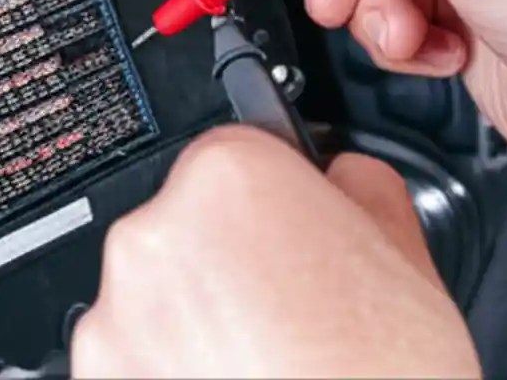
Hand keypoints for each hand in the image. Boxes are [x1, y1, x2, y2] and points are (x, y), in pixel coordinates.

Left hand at [71, 126, 478, 377]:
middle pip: (194, 222)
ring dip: (198, 314)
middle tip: (296, 307)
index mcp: (229, 179)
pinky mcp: (96, 377)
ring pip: (160, 292)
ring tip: (269, 360)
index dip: (280, 195)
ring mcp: (115, 315)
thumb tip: (345, 174)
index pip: (242, 150)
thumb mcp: (409, 258)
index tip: (297, 227)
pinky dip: (169, 367)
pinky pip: (136, 354)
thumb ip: (363, 187)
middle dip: (236, 256)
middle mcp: (154, 237)